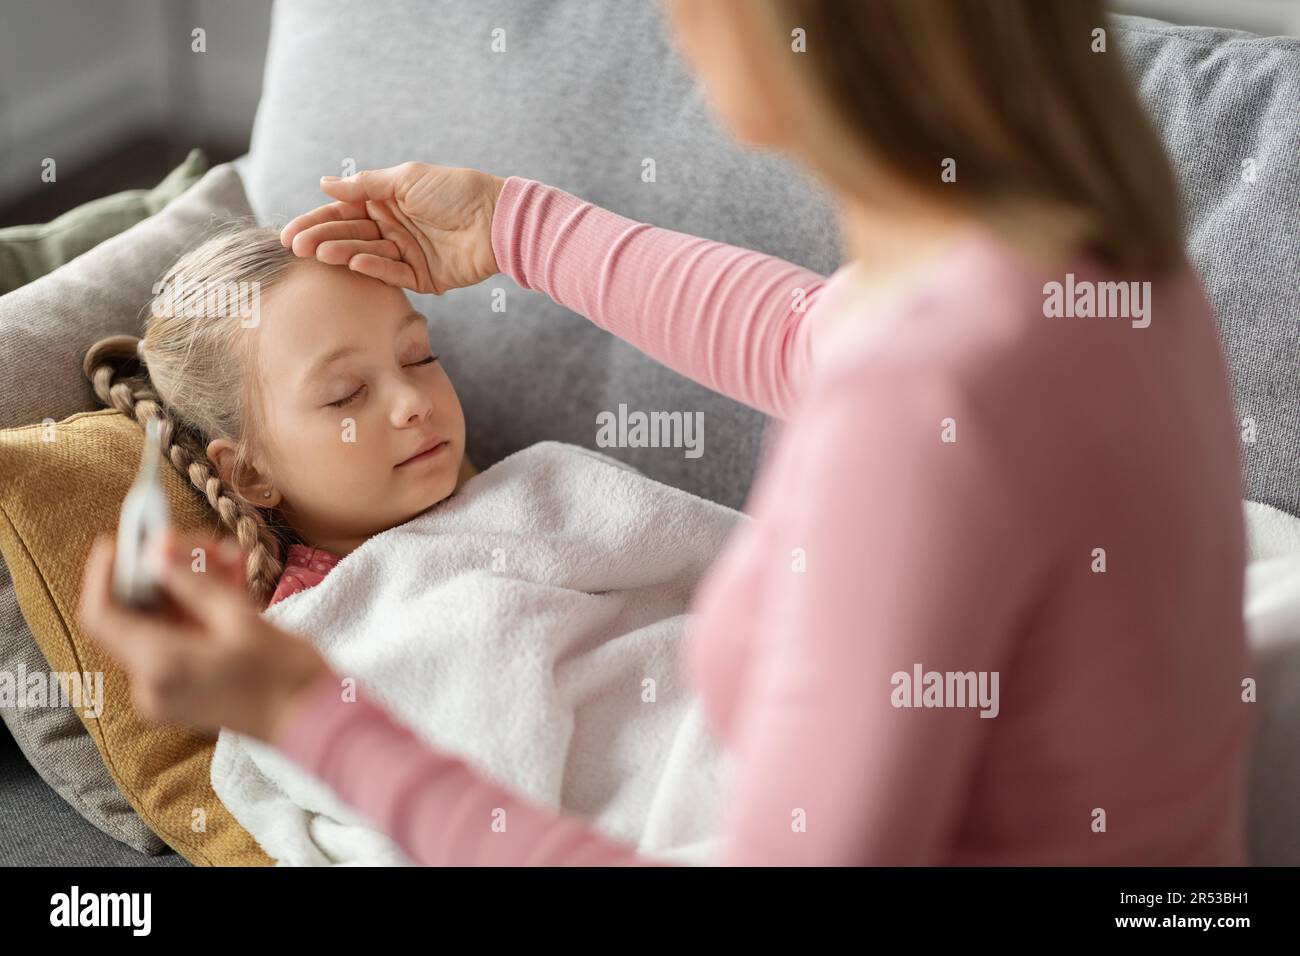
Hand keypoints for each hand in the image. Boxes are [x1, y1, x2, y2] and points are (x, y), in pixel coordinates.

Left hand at [76, 529, 333, 742]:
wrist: (316, 724)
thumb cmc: (286, 676)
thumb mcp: (242, 619)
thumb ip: (192, 583)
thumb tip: (155, 553)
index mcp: (161, 666)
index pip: (102, 614)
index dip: (105, 573)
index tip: (123, 539)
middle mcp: (152, 683)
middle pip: (135, 614)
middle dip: (162, 572)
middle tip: (199, 543)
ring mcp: (166, 691)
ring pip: (159, 624)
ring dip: (186, 587)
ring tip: (227, 558)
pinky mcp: (184, 691)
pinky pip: (177, 641)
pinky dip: (196, 611)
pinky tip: (230, 584)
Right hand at [279, 162, 507, 294]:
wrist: (497, 219)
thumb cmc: (456, 191)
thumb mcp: (407, 178)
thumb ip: (366, 185)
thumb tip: (325, 183)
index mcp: (388, 201)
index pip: (344, 212)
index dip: (317, 221)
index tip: (291, 232)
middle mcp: (394, 228)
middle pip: (350, 235)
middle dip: (322, 239)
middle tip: (296, 247)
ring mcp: (407, 253)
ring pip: (367, 254)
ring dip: (343, 253)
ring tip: (320, 254)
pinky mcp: (423, 277)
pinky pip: (393, 274)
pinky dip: (374, 268)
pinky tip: (354, 262)